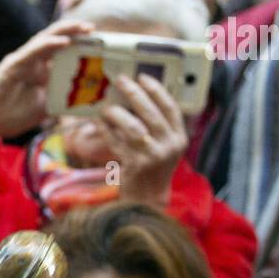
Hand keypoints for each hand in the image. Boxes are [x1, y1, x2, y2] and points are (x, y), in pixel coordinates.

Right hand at [0, 19, 94, 155]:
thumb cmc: (8, 114)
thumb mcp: (42, 109)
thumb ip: (57, 102)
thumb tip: (79, 104)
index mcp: (38, 70)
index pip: (61, 52)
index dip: (79, 46)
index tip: (97, 44)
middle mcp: (31, 61)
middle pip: (56, 40)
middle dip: (76, 32)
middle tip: (95, 30)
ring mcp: (22, 60)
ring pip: (46, 39)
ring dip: (66, 31)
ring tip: (84, 28)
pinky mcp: (12, 65)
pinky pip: (33, 52)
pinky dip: (49, 45)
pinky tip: (63, 41)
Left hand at [102, 73, 187, 208]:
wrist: (147, 200)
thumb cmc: (152, 168)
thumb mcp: (164, 147)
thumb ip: (158, 125)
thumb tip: (138, 94)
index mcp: (179, 138)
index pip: (171, 108)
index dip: (157, 90)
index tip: (143, 77)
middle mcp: (169, 147)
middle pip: (151, 113)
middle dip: (134, 94)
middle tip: (120, 81)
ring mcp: (153, 157)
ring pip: (133, 128)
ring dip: (117, 113)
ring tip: (106, 107)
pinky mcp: (136, 166)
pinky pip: (117, 143)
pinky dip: (107, 131)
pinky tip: (100, 123)